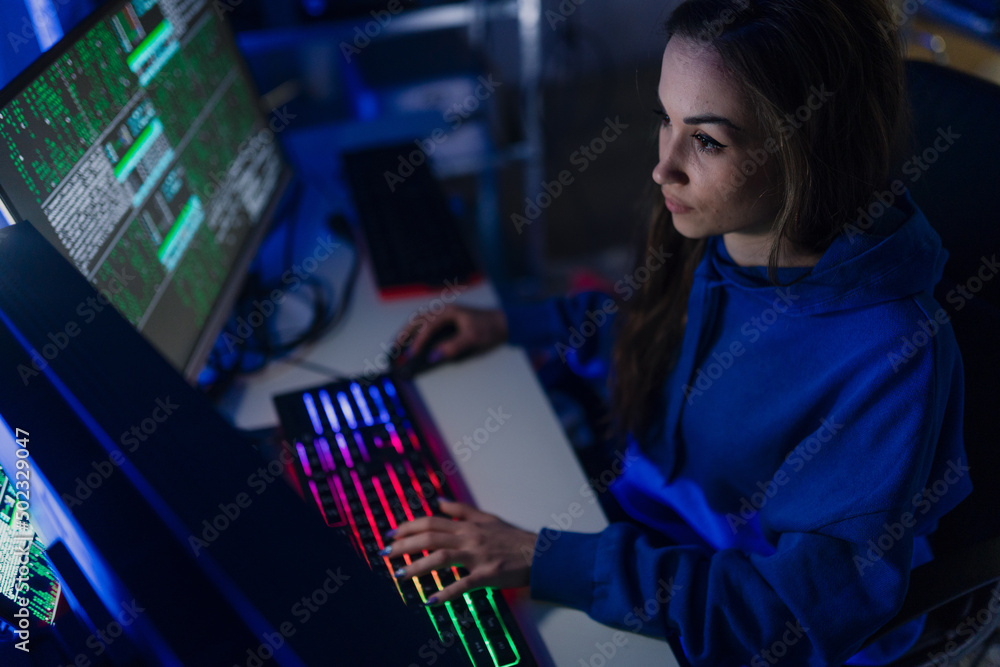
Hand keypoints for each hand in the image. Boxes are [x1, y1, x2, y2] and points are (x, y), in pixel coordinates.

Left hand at [384, 500, 536, 604]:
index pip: (431, 522)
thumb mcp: (486, 518)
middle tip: (386, 554)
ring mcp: (477, 556)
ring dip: (417, 567)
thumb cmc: (512, 538)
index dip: (408, 527)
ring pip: (441, 558)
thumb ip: (461, 510)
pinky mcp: (487, 574)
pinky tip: (430, 600)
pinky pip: (463, 584)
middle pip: (430, 538)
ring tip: (399, 575)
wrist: (538, 553)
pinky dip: (446, 593)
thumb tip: (438, 501)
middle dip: (404, 545)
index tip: (391, 534)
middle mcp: (469, 538)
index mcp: (467, 526)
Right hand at [396, 305, 507, 363]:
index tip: (411, 354)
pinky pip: (425, 324)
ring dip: (407, 332)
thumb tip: (433, 357)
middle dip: (403, 334)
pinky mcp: (445, 320)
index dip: (419, 341)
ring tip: (396, 346)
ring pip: (418, 321)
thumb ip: (453, 347)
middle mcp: (442, 310)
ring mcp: (443, 314)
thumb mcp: (472, 339)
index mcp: (448, 311)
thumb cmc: (489, 328)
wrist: (503, 322)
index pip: (427, 326)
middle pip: (416, 320)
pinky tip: (410, 343)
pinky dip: (416, 332)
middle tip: (393, 349)